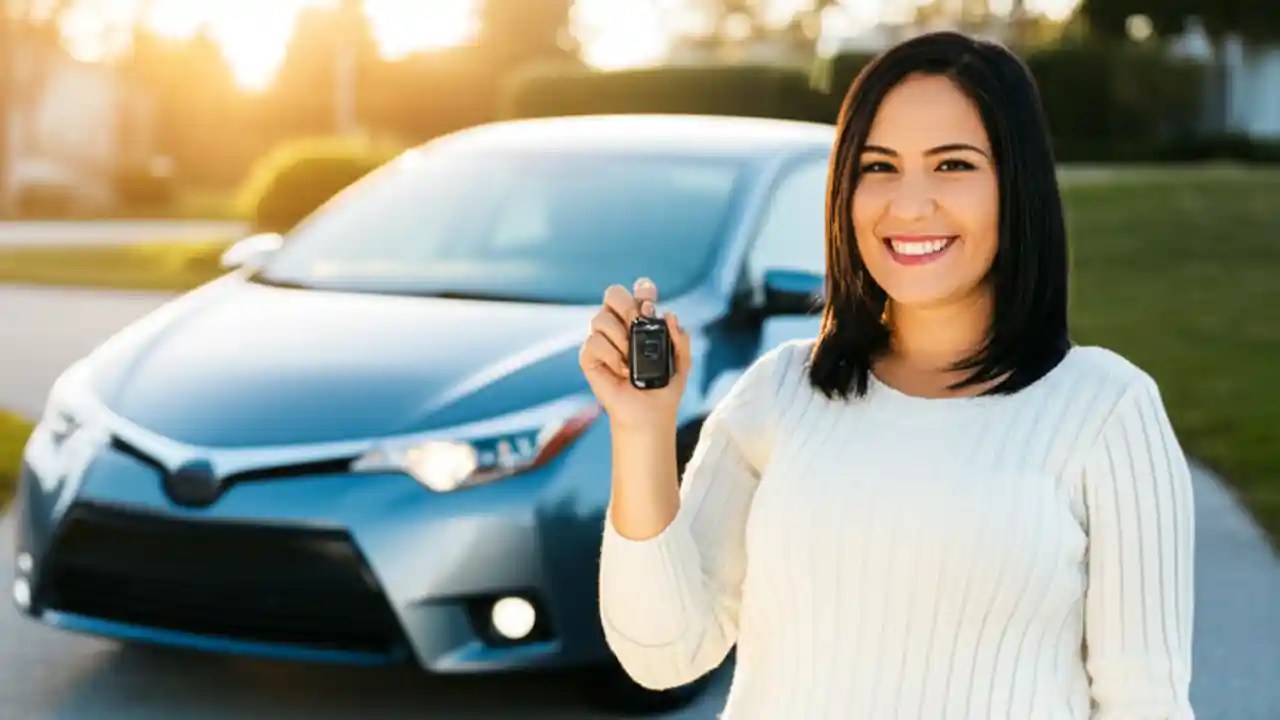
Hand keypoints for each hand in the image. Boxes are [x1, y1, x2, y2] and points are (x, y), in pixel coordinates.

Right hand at [579, 277, 691, 432]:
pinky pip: (593, 342)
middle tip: (637, 325)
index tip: (649, 297)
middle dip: (627, 306)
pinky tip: (620, 371)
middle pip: (613, 294)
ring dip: (620, 339)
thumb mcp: (681, 362)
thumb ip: (680, 338)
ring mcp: (602, 340)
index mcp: (641, 322)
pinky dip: (610, 357)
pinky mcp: (589, 357)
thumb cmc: (663, 387)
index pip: (638, 293)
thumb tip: (669, 315)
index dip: (643, 288)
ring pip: (600, 318)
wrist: (649, 413)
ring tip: (631, 361)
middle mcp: (619, 326)